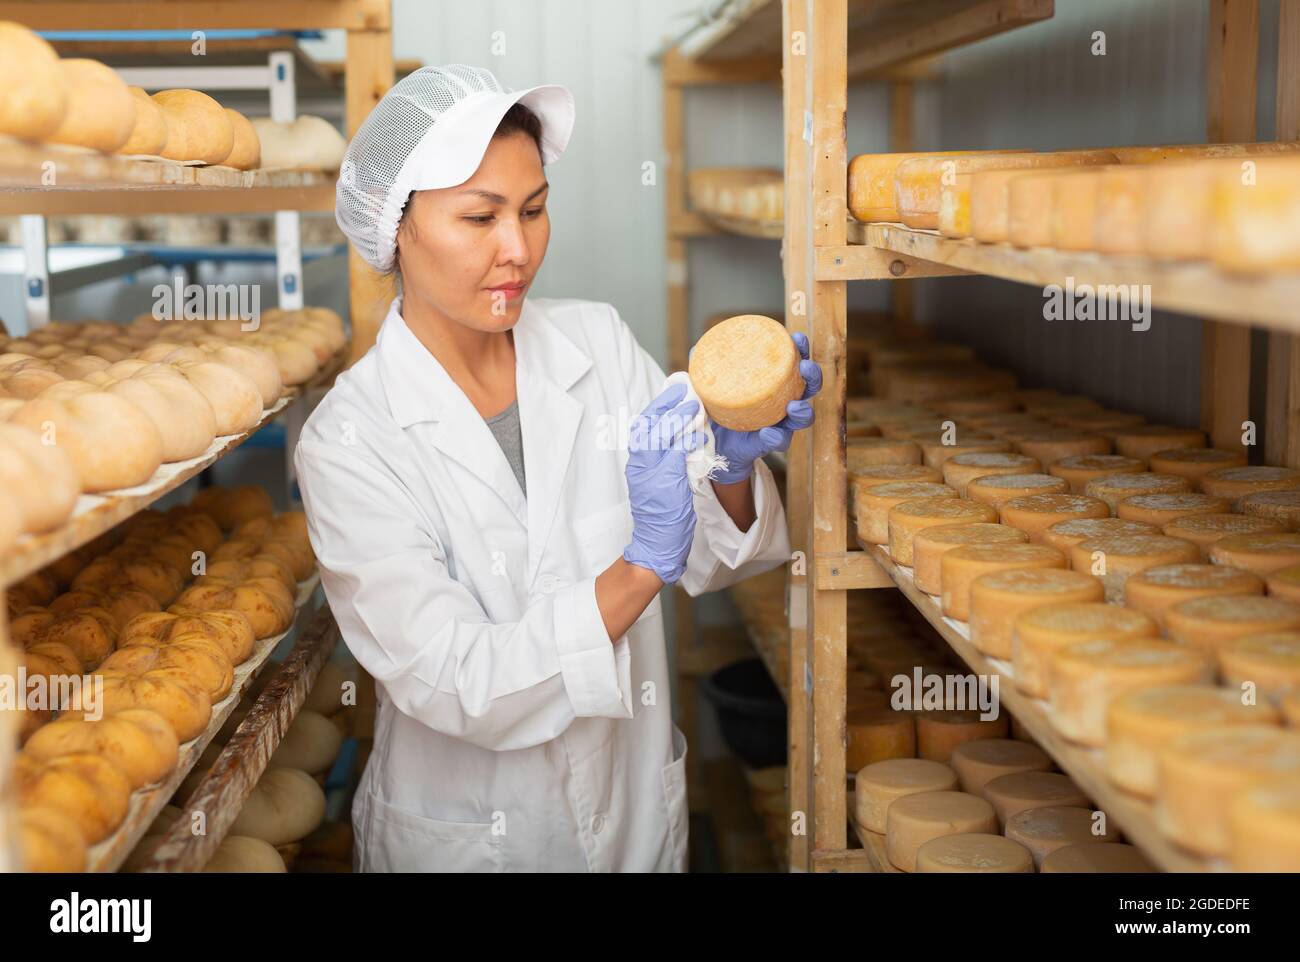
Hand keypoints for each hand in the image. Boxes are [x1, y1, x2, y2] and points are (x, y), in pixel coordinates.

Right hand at [623, 382, 704, 584]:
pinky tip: (699, 434)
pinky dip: (688, 441)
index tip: (670, 392)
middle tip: (683, 390)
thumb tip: (679, 438)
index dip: (656, 406)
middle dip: (665, 404)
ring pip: (661, 435)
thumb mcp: (656, 481)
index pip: (641, 426)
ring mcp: (651, 472)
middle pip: (647, 425)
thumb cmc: (661, 513)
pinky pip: (677, 454)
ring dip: (679, 418)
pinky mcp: (666, 481)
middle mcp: (640, 464)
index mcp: (637, 462)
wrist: (657, 542)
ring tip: (695, 407)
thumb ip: (663, 459)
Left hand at [711, 332, 821, 483]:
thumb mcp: (709, 387)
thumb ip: (706, 370)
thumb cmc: (716, 408)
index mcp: (772, 382)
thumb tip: (696, 349)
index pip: (792, 362)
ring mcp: (779, 423)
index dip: (800, 349)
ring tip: (794, 406)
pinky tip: (768, 432)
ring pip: (803, 417)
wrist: (711, 443)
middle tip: (806, 367)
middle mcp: (781, 401)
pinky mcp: (769, 443)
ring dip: (803, 409)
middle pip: (807, 386)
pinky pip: (779, 441)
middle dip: (812, 375)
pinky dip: (776, 436)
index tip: (797, 338)